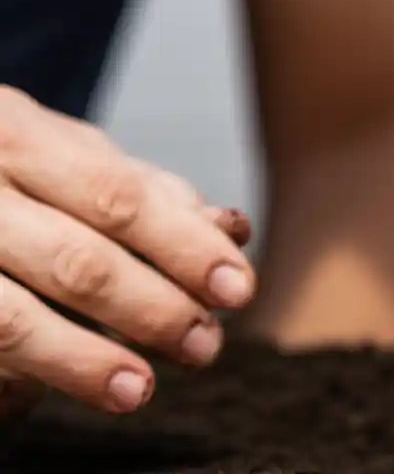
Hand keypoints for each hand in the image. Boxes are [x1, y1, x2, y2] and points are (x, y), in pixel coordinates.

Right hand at [0, 87, 254, 415]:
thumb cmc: (5, 175)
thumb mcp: (66, 157)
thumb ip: (148, 193)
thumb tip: (231, 230)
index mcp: (13, 131)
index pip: (118, 196)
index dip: (183, 248)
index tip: (238, 288)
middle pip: (76, 260)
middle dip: (152, 309)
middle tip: (205, 345)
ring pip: (12, 319)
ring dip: (85, 362)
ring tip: (141, 388)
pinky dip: (28, 373)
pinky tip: (57, 394)